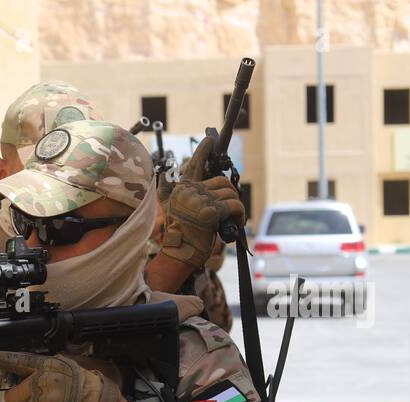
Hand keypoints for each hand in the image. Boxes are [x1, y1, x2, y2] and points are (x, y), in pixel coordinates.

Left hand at [0, 350, 123, 401]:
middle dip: (20, 401)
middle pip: (12, 396)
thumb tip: (19, 375)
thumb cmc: (82, 386)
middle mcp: (44, 381)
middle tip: (35, 401)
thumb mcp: (64, 368)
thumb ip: (41, 370)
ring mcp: (47, 401)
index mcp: (47, 366)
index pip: (18, 360)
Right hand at [159, 137, 246, 271]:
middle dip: (231, 194)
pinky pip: (234, 205)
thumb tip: (169, 176)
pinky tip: (238, 223)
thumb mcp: (172, 209)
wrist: (179, 254)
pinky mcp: (210, 212)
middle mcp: (189, 191)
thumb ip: (172, 192)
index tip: (210, 140)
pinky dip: (240, 214)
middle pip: (221, 182)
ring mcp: (199, 201)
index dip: (203, 151)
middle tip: (232, 208)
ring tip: (235, 218)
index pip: (194, 165)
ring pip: (230, 193)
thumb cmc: (180, 235)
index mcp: (181, 189)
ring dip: (237, 206)